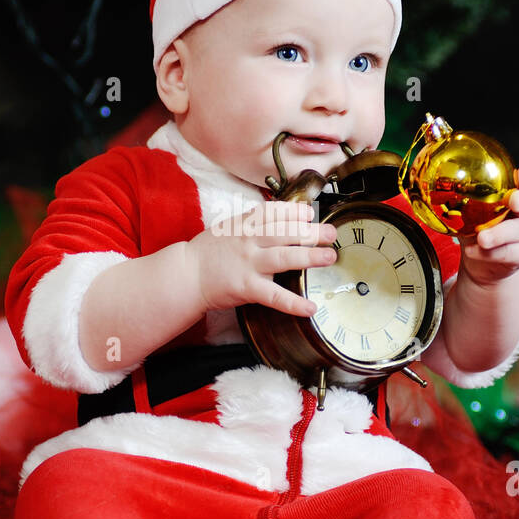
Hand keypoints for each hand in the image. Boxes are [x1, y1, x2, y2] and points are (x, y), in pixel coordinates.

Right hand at [185, 200, 338, 317]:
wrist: (186, 274)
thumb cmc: (208, 252)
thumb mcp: (229, 227)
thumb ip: (254, 222)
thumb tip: (282, 217)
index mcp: (245, 225)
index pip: (274, 212)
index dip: (295, 211)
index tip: (311, 213)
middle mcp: (249, 241)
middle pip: (285, 233)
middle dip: (312, 232)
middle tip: (332, 233)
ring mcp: (249, 264)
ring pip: (284, 257)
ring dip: (309, 256)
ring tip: (329, 257)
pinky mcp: (246, 287)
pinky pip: (274, 296)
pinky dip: (293, 303)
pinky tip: (310, 307)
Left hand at [457, 166, 518, 287]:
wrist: (482, 262)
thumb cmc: (477, 227)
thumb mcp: (469, 211)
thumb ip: (461, 199)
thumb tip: (435, 182)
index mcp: (514, 196)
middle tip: (513, 201)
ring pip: (518, 232)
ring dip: (499, 234)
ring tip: (482, 239)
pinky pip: (505, 253)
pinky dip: (486, 253)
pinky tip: (472, 251)